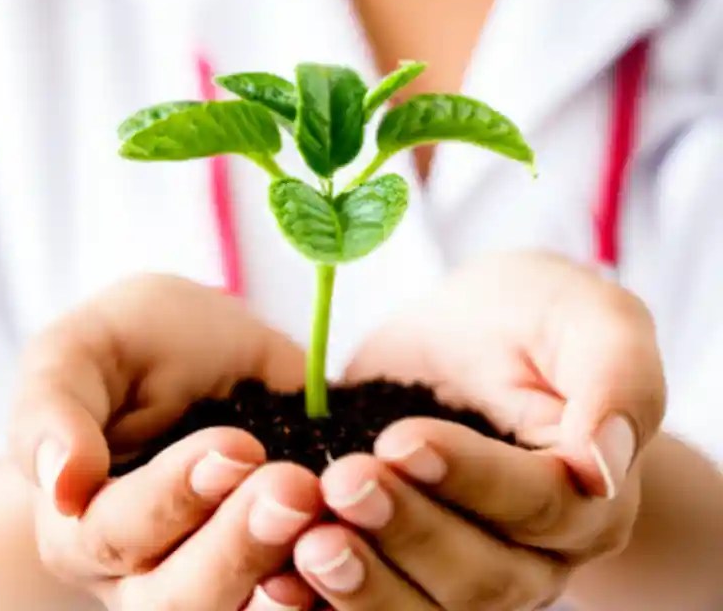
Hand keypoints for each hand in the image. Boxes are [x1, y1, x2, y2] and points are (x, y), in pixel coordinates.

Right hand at [9, 275, 322, 609]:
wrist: (207, 354)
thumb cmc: (131, 347)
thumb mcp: (80, 350)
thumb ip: (53, 408)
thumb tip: (60, 482)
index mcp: (77, 525)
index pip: (116, 535)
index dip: (174, 498)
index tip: (235, 445)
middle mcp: (139, 578)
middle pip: (178, 603)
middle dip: (238, 549)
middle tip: (293, 488)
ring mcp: (212, 589)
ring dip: (287, 580)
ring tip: (328, 515)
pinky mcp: (279, 583)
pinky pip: (302, 608)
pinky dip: (332, 593)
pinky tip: (362, 549)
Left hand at [294, 251, 665, 608]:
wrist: (462, 341)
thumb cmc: (529, 319)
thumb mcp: (586, 314)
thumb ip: (617, 374)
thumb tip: (605, 461)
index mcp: (592, 496)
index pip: (542, 505)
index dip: (472, 479)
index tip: (400, 439)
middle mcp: (534, 556)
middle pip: (480, 575)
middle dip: (407, 531)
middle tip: (342, 483)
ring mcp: (464, 577)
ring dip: (365, 585)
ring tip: (309, 542)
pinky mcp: (400, 575)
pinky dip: (320, 602)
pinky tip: (279, 574)